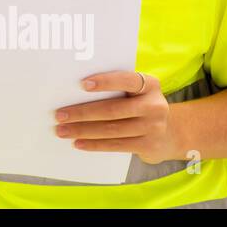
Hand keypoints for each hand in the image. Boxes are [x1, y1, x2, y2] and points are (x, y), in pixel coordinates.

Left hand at [53, 70, 177, 164]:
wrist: (167, 132)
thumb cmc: (138, 104)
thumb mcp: (135, 92)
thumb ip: (115, 89)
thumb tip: (73, 92)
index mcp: (150, 85)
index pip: (127, 80)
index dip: (105, 82)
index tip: (82, 84)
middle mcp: (155, 105)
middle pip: (113, 109)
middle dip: (83, 113)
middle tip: (60, 115)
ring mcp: (154, 127)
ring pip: (112, 129)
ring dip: (83, 130)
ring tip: (63, 131)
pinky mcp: (149, 146)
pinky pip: (116, 145)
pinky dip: (94, 144)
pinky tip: (78, 143)